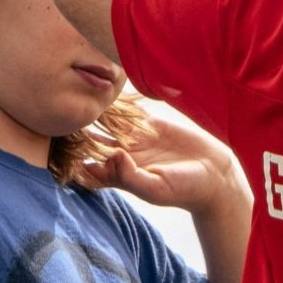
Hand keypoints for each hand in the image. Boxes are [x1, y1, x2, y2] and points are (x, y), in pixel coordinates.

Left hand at [80, 106, 245, 215]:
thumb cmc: (185, 190)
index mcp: (118, 174)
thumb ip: (129, 177)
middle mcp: (123, 155)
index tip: (67, 140)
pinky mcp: (152, 125)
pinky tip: (110, 92)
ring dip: (98, 112)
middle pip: (91, 140)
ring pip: (108, 123)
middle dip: (79, 128)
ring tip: (88, 98)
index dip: (74, 154)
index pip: (86, 163)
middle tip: (71, 113)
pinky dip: (121, 104)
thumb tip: (113, 155)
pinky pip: (131, 112)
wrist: (215, 176)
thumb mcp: (155, 189)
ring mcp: (136, 139)